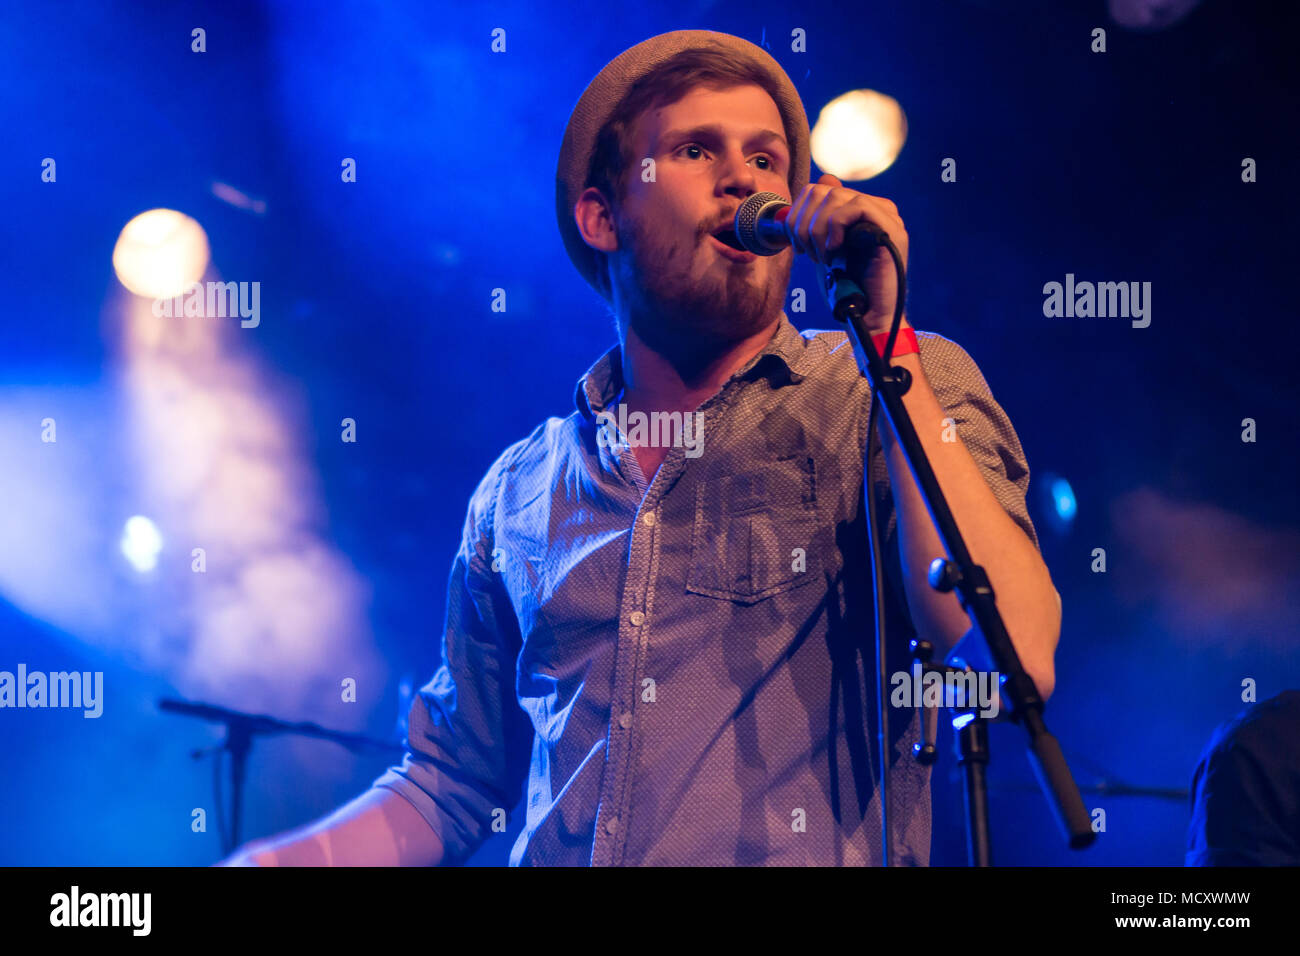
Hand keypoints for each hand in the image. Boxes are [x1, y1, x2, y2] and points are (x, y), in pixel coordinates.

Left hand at [786, 172, 908, 333]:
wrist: (867, 317)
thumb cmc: (846, 289)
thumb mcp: (826, 247)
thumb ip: (824, 219)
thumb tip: (825, 179)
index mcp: (861, 211)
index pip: (821, 187)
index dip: (799, 213)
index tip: (796, 244)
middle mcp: (877, 208)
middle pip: (825, 190)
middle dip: (804, 224)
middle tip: (807, 254)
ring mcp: (887, 217)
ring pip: (837, 197)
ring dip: (818, 230)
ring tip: (823, 257)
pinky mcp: (891, 229)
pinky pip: (856, 206)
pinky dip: (835, 229)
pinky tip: (834, 252)